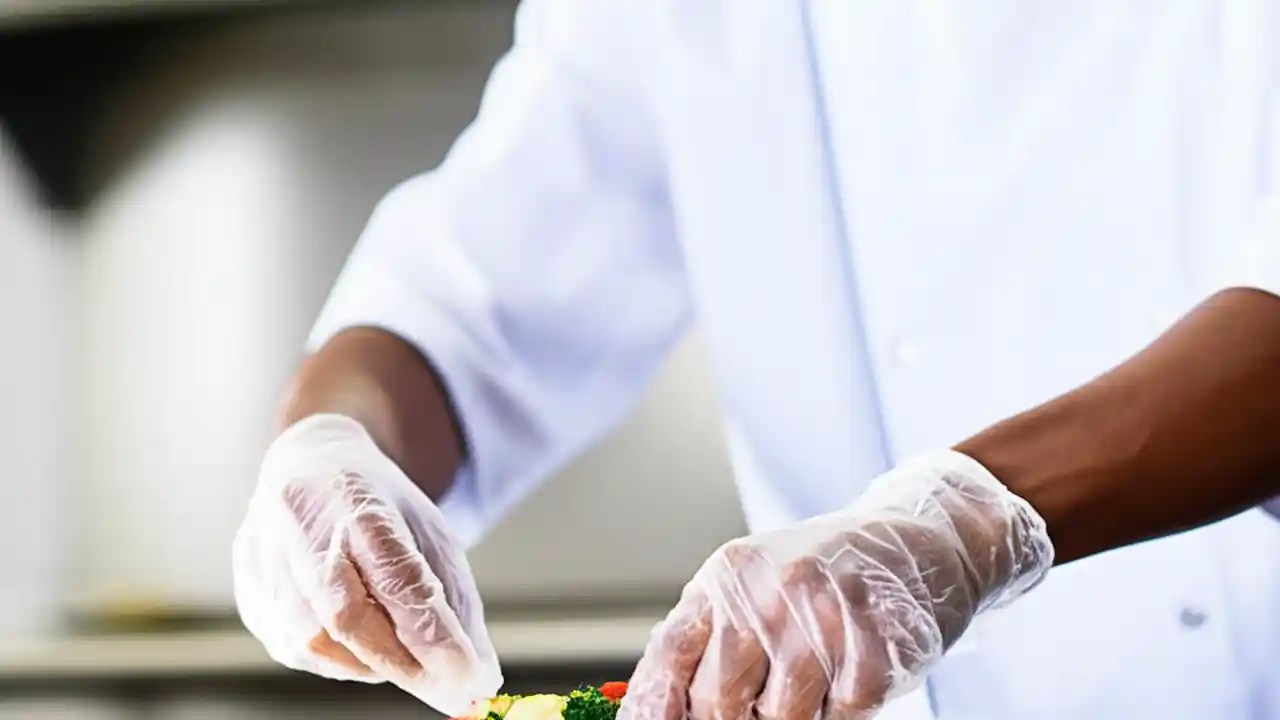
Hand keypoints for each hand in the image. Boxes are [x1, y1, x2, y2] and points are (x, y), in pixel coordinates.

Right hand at [233, 414, 500, 713]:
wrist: (309, 465)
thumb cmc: (380, 505)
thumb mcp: (432, 534)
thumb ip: (455, 603)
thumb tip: (477, 678)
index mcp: (356, 499)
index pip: (395, 574)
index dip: (432, 633)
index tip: (471, 677)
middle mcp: (300, 526)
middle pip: (346, 615)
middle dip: (404, 664)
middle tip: (451, 691)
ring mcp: (264, 561)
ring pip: (316, 643)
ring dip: (371, 664)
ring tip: (403, 653)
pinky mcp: (250, 594)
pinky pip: (296, 651)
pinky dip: (340, 660)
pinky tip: (361, 643)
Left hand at [620, 450, 1053, 719]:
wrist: (920, 539)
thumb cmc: (825, 574)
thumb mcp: (754, 587)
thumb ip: (708, 640)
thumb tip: (658, 710)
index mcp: (728, 576)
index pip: (669, 654)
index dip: (652, 708)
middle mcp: (770, 591)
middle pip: (718, 701)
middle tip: (757, 709)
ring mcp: (824, 617)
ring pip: (781, 719)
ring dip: (792, 717)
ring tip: (810, 683)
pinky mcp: (876, 646)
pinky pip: (842, 716)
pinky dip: (841, 711)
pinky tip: (847, 675)